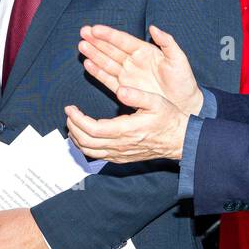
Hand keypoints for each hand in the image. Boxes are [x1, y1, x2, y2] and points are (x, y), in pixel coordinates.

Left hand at [65, 87, 188, 162]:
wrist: (179, 140)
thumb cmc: (168, 120)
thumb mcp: (156, 102)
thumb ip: (137, 95)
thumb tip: (120, 90)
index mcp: (125, 130)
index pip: (92, 129)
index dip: (77, 119)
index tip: (70, 108)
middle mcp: (120, 145)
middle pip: (86, 141)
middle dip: (73, 127)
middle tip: (69, 114)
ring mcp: (119, 154)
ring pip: (89, 151)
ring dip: (76, 138)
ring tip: (73, 124)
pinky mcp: (121, 158)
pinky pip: (97, 156)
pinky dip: (85, 146)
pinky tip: (84, 136)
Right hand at [78, 24, 202, 115]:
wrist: (183, 105)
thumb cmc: (183, 82)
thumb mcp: (179, 59)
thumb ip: (167, 42)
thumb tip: (154, 28)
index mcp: (145, 51)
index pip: (123, 40)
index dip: (109, 34)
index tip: (95, 29)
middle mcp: (134, 61)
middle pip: (111, 49)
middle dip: (96, 41)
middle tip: (82, 33)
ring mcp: (128, 75)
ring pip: (107, 62)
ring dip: (94, 54)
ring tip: (82, 46)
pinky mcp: (124, 88)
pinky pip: (108, 79)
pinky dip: (97, 72)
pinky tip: (88, 64)